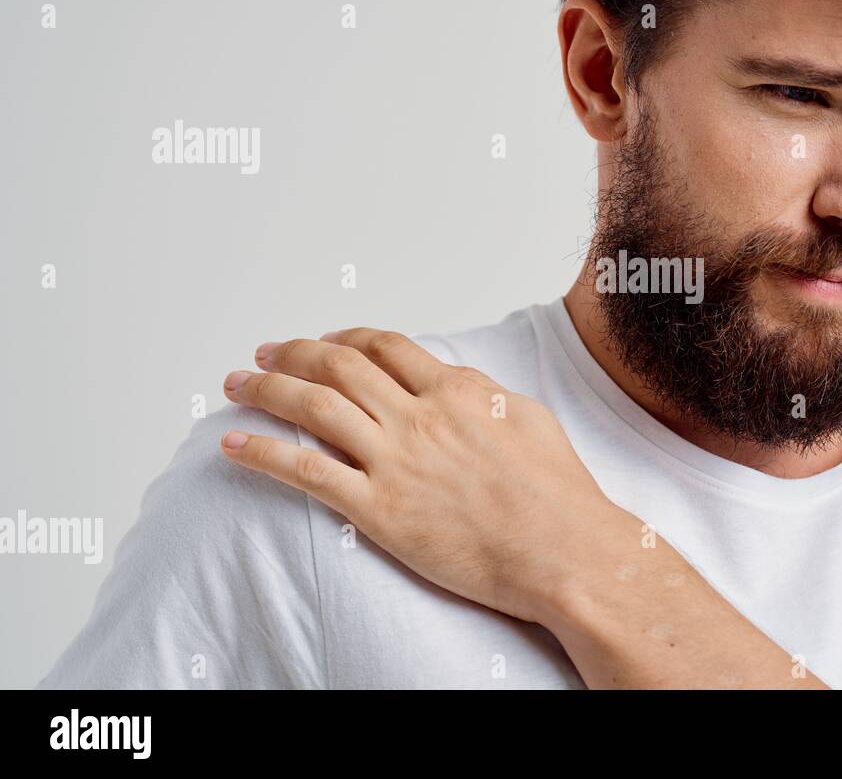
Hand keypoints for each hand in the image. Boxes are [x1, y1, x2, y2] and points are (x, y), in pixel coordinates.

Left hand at [218, 327, 617, 624]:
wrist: (561, 549)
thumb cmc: (556, 491)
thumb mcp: (527, 417)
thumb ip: (481, 393)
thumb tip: (452, 380)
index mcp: (455, 390)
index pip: (384, 348)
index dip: (344, 338)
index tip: (322, 343)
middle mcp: (418, 417)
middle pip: (337, 366)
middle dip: (292, 354)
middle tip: (264, 353)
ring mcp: (394, 462)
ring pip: (313, 407)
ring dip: (265, 390)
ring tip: (236, 385)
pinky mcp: (378, 510)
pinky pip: (306, 472)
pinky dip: (262, 453)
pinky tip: (232, 444)